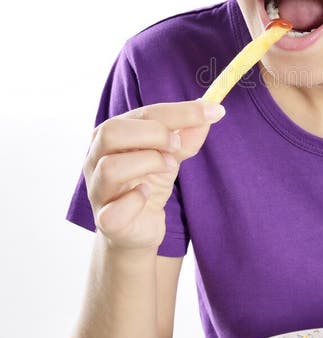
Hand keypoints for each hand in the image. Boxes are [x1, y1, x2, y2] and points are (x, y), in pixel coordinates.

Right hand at [84, 98, 224, 252]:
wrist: (139, 227)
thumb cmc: (149, 184)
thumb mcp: (171, 156)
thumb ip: (186, 136)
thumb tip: (211, 110)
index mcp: (111, 135)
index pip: (142, 113)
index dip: (180, 112)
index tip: (212, 112)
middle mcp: (96, 159)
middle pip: (111, 131)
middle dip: (154, 134)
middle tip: (177, 146)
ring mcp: (97, 190)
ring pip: (110, 167)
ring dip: (148, 162)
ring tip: (168, 167)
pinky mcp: (106, 220)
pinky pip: (113, 211)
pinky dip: (135, 200)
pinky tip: (147, 194)